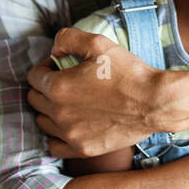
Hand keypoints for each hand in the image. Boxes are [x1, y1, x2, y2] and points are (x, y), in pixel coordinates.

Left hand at [28, 28, 173, 158]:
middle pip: (34, 100)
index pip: (34, 77)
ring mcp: (70, 134)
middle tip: (65, 82)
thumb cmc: (129, 72)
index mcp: (58, 87)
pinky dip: (56, 135)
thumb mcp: (99, 43)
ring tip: (67, 103)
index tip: (59, 66)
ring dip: (48, 110)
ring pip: (42, 122)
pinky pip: (54, 146)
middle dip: (44, 88)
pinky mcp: (83, 149)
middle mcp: (59, 113)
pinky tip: (68, 126)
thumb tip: (53, 50)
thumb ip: (68, 39)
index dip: (45, 67)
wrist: (155, 102)